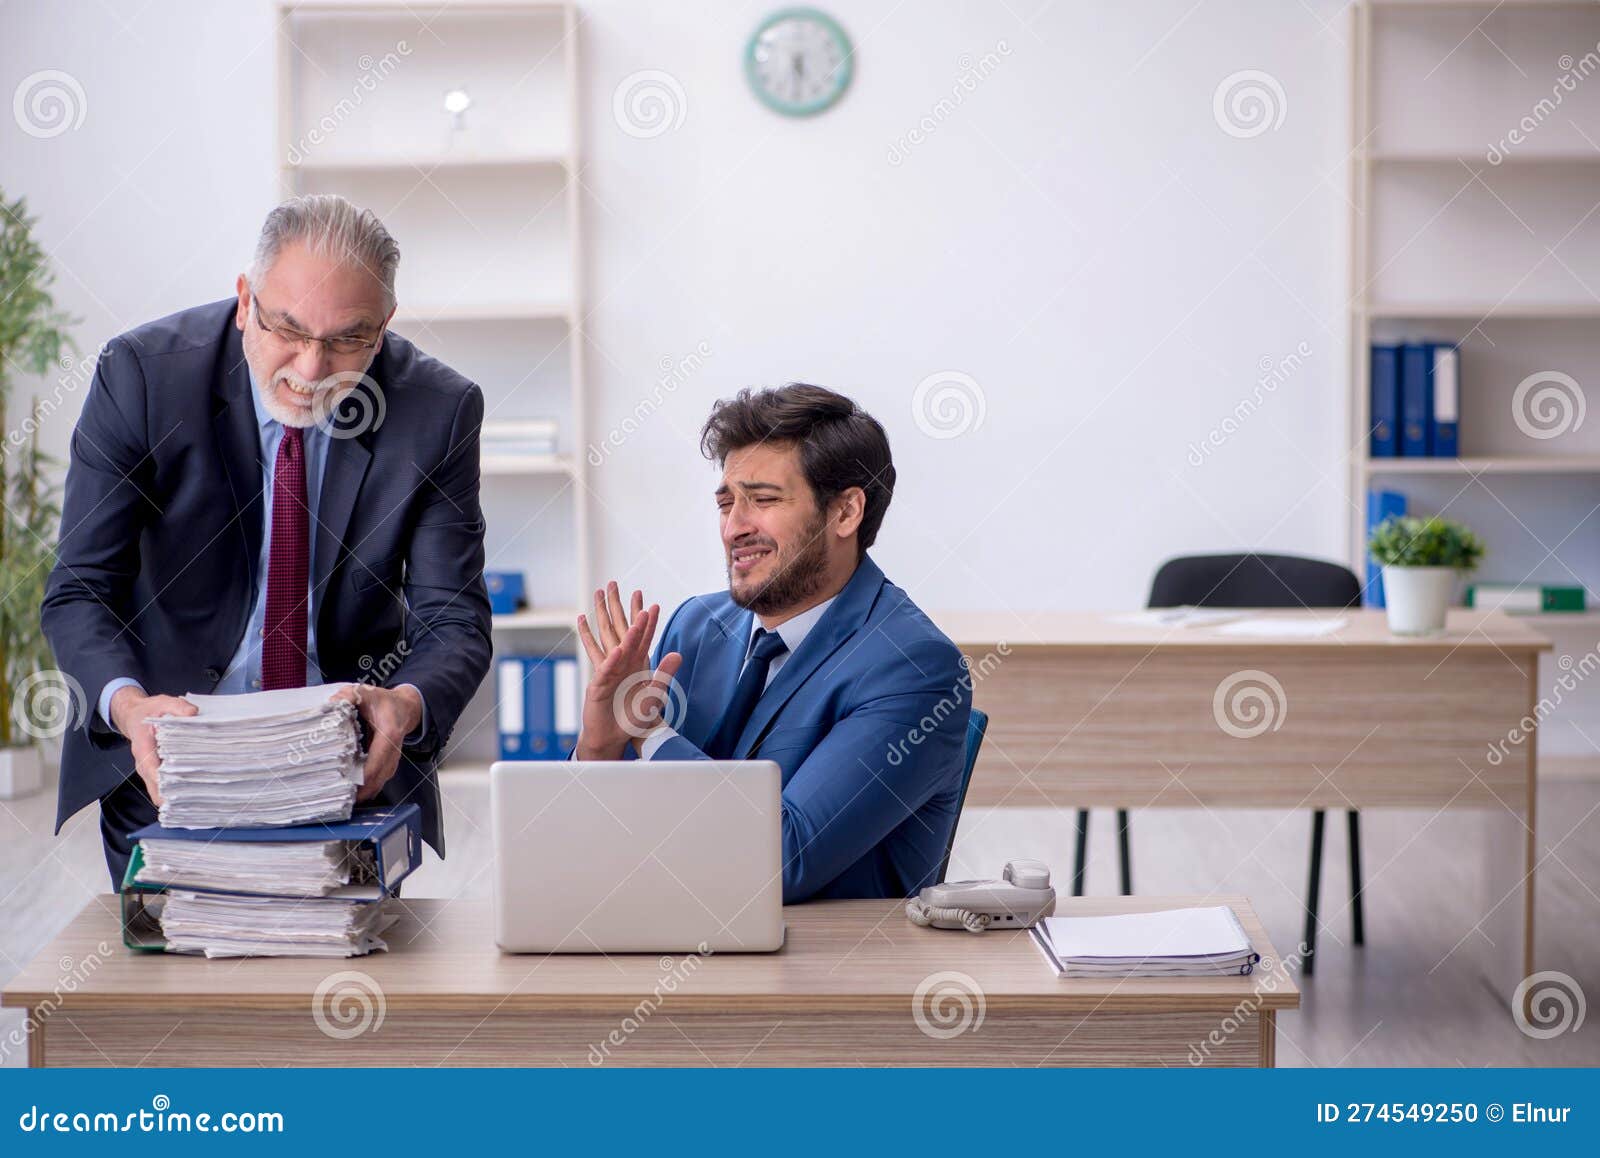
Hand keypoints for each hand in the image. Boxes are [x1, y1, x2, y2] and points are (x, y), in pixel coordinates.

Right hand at [109, 687, 196, 805]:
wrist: (135, 715)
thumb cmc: (149, 711)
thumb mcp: (163, 703)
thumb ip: (177, 707)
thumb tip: (192, 714)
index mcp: (143, 749)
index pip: (152, 771)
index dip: (165, 784)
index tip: (179, 795)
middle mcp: (145, 764)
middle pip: (157, 789)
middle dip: (175, 797)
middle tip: (197, 802)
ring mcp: (150, 770)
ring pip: (161, 792)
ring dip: (177, 797)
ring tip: (199, 803)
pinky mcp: (157, 771)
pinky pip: (165, 787)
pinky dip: (177, 792)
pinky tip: (194, 796)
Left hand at [329, 684, 422, 802]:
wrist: (405, 708)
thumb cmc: (384, 702)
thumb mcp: (366, 692)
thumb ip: (348, 696)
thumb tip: (331, 704)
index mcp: (389, 734)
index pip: (377, 761)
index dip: (362, 777)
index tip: (346, 786)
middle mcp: (394, 750)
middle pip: (378, 778)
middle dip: (360, 791)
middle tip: (339, 801)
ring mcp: (392, 760)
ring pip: (379, 782)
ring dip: (363, 792)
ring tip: (343, 801)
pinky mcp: (388, 765)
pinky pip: (379, 780)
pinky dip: (367, 788)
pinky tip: (353, 795)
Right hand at [575, 581, 682, 759]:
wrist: (614, 737)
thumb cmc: (634, 717)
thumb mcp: (654, 695)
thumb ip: (664, 674)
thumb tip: (677, 653)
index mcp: (636, 664)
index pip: (642, 637)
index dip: (646, 621)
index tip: (651, 604)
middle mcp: (621, 663)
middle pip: (619, 631)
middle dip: (618, 608)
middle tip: (614, 585)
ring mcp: (608, 671)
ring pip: (606, 642)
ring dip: (602, 618)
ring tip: (597, 598)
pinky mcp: (598, 685)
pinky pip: (605, 669)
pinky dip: (611, 660)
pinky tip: (616, 650)